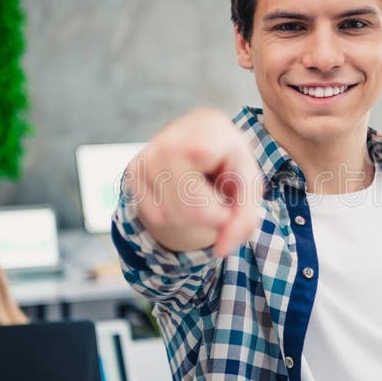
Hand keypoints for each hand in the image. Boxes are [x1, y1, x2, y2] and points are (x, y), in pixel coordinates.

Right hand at [123, 109, 261, 255]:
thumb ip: (244, 218)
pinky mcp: (133, 169)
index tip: (232, 203)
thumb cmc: (228, 162)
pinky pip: (154, 215)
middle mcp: (169, 139)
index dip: (220, 212)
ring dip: (191, 219)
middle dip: (209, 218)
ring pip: (167, 215)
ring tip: (201, 194)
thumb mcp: (248, 186)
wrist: (203, 139)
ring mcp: (146, 155)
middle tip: (218, 201)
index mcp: (206, 131)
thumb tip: (220, 250)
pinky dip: (173, 216)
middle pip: (186, 209)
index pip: (204, 193)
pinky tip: (181, 194)